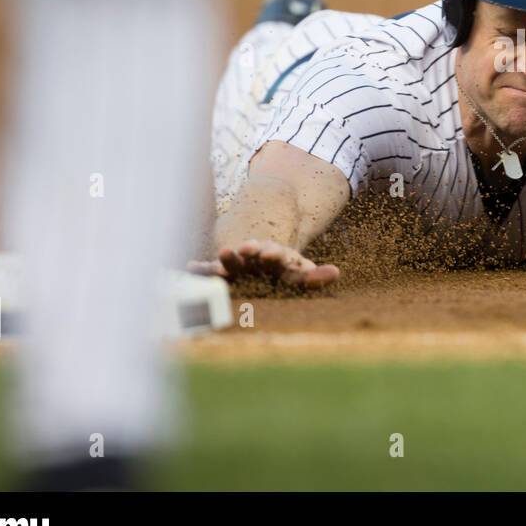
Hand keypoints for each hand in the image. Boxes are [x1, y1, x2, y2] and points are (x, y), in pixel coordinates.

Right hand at [188, 239, 339, 284]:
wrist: (261, 254)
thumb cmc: (283, 270)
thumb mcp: (301, 273)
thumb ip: (315, 277)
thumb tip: (336, 273)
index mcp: (275, 258)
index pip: (276, 255)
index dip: (272, 253)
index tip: (269, 252)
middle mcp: (254, 258)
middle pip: (252, 254)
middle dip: (250, 251)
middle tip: (246, 248)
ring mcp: (238, 263)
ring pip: (232, 260)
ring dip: (227, 258)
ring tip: (222, 254)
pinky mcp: (223, 272)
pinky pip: (209, 271)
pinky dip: (200, 270)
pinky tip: (189, 268)